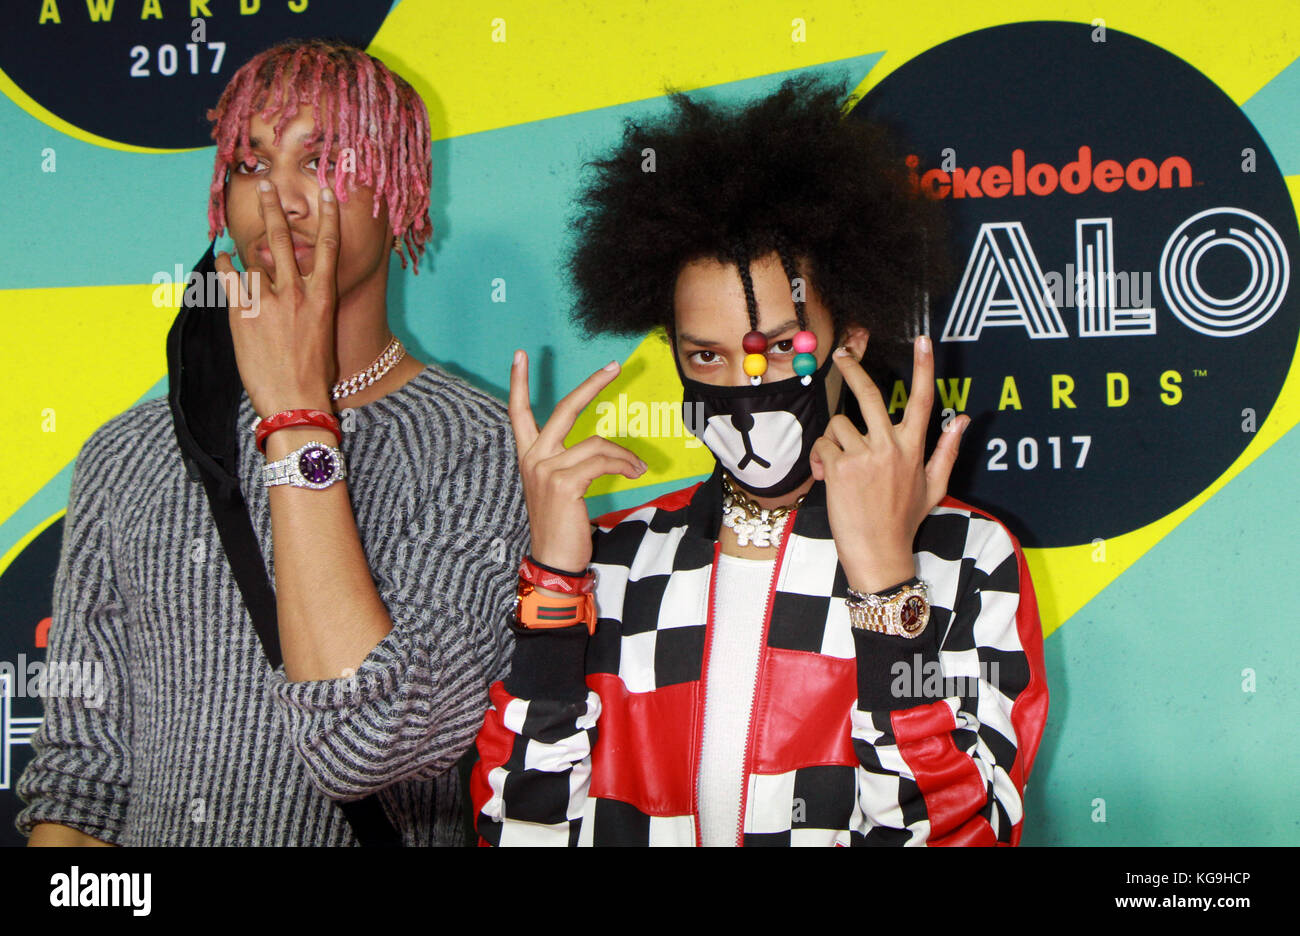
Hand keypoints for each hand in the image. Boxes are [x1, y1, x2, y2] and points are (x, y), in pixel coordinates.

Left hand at [215, 179, 339, 416]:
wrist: (295, 403)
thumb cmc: (315, 376)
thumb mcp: (324, 336)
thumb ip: (313, 309)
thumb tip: (302, 296)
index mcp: (323, 299)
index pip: (329, 248)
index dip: (329, 218)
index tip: (329, 194)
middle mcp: (297, 294)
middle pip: (285, 240)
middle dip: (276, 209)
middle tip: (268, 185)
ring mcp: (268, 302)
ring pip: (253, 261)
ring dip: (245, 255)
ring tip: (234, 248)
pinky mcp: (243, 315)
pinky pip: (229, 279)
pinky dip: (224, 267)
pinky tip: (222, 261)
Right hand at [508, 350, 647, 572]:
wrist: (553, 559)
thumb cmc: (560, 525)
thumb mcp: (558, 487)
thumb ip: (570, 462)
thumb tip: (603, 450)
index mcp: (529, 456)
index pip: (518, 412)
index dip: (518, 383)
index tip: (520, 355)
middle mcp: (534, 457)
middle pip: (565, 408)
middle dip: (591, 384)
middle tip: (613, 366)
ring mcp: (548, 469)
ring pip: (597, 443)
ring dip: (624, 455)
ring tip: (638, 468)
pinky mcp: (565, 482)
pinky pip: (603, 461)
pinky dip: (624, 465)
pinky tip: (635, 473)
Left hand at [809, 336, 969, 592]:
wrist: (878, 553)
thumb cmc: (904, 521)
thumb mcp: (934, 486)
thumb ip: (946, 450)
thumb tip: (963, 419)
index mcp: (914, 449)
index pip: (924, 401)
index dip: (924, 368)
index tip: (923, 340)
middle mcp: (890, 447)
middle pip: (870, 394)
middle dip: (854, 368)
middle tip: (842, 354)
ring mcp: (864, 455)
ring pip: (840, 424)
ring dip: (836, 440)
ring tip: (842, 466)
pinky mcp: (840, 467)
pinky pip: (824, 444)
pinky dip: (823, 457)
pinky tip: (831, 478)